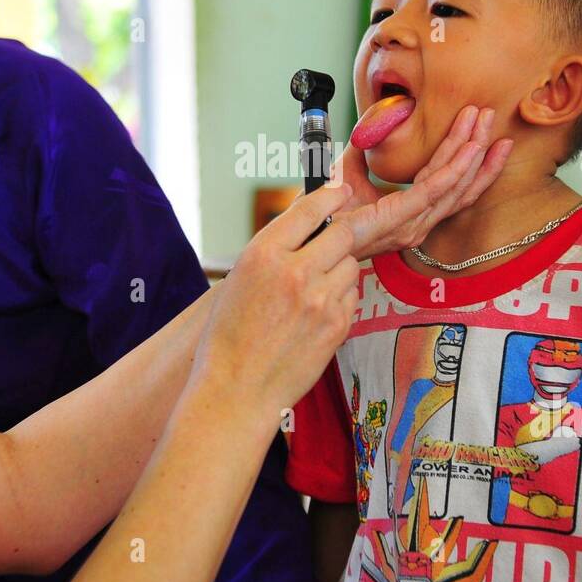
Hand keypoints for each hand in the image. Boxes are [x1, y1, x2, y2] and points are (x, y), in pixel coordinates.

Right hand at [194, 182, 360, 416]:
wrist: (236, 390)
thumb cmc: (229, 336)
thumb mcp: (240, 279)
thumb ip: (274, 250)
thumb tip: (307, 224)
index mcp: (263, 254)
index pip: (310, 209)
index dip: (329, 195)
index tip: (339, 191)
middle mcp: (295, 272)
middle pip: (342, 232)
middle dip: (342, 233)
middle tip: (336, 239)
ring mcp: (320, 300)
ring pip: (350, 265)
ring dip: (339, 269)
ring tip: (313, 290)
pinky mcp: (337, 325)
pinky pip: (352, 295)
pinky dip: (341, 298)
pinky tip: (316, 314)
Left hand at [330, 106, 512, 259]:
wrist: (310, 229)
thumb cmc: (328, 211)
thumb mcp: (350, 172)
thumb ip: (365, 149)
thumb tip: (372, 123)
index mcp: (412, 215)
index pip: (451, 185)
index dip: (471, 159)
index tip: (482, 131)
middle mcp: (419, 223)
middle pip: (461, 184)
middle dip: (479, 148)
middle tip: (490, 115)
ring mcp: (414, 224)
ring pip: (454, 183)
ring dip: (472, 150)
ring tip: (484, 122)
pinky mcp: (402, 218)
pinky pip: (435, 189)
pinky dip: (456, 167)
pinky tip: (471, 147)